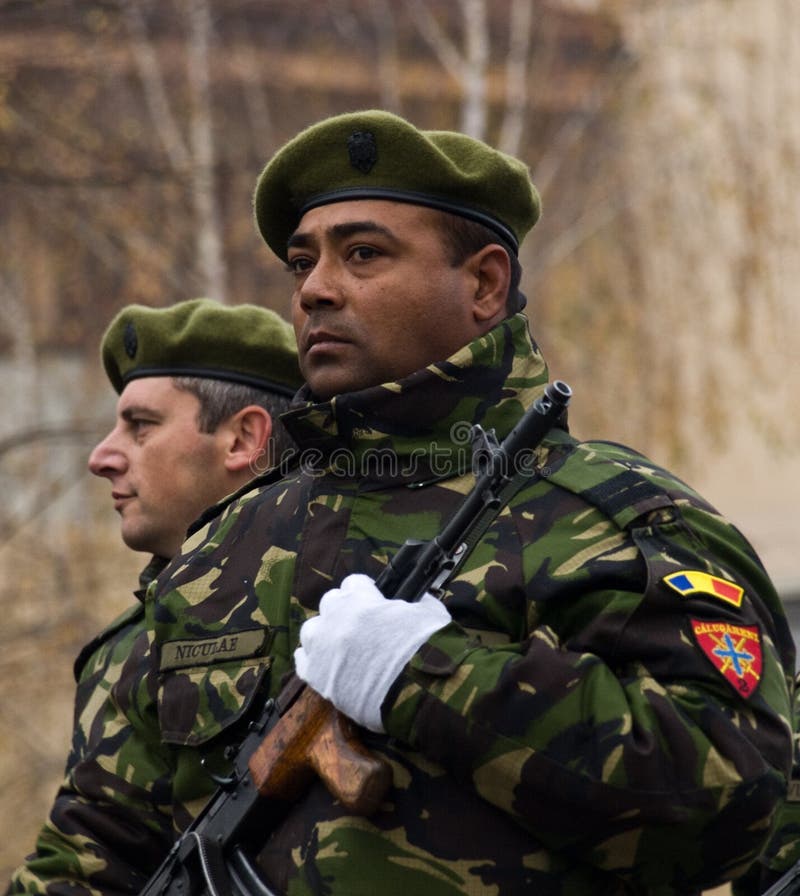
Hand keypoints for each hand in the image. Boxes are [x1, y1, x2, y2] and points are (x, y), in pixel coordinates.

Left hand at [294, 574, 451, 731]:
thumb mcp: (429, 612)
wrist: (420, 690)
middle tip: (360, 624)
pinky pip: (303, 661)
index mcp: (361, 600)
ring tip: (341, 644)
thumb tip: (416, 600)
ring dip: (325, 632)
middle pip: (330, 602)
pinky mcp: (318, 678)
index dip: (366, 591)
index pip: (354, 582)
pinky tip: (324, 662)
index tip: (375, 600)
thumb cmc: (427, 647)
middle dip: (344, 609)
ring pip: (311, 630)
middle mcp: (336, 619)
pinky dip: (312, 659)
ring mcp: (323, 648)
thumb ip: (416, 602)